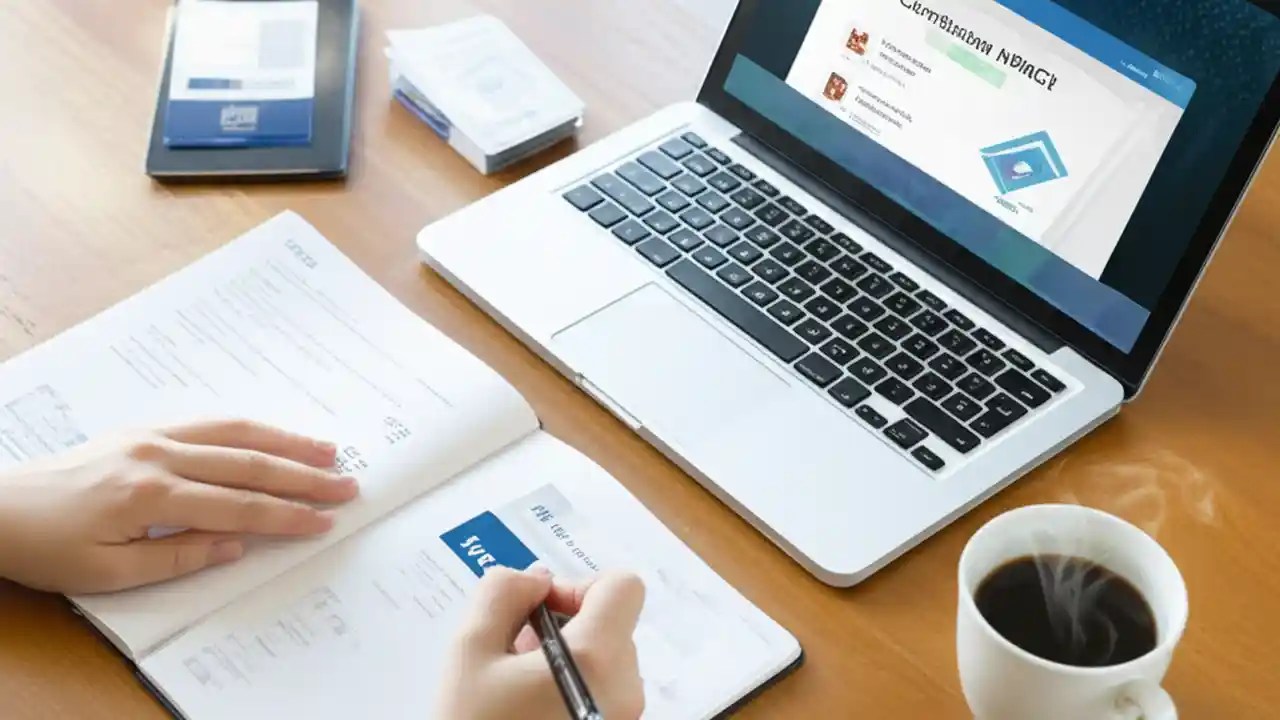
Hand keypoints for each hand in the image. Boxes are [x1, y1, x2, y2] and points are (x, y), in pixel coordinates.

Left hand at [0, 419, 357, 593]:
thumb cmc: (47, 547)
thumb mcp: (108, 573)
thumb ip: (178, 557)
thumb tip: (235, 543)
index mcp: (150, 495)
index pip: (237, 506)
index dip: (286, 515)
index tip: (322, 521)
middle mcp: (158, 456)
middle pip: (247, 465)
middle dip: (302, 476)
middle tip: (346, 483)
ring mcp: (152, 437)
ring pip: (234, 434)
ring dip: (285, 442)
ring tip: (327, 450)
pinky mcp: (145, 431)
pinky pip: (209, 424)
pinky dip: (250, 430)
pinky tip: (274, 436)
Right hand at [435, 567, 645, 719]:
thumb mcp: (468, 651)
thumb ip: (503, 593)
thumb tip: (536, 578)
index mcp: (599, 659)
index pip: (623, 586)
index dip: (577, 585)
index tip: (535, 611)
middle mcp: (627, 691)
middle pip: (613, 627)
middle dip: (563, 625)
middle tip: (511, 651)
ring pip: (608, 664)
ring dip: (565, 660)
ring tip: (514, 687)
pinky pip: (605, 698)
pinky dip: (573, 690)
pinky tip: (527, 711)